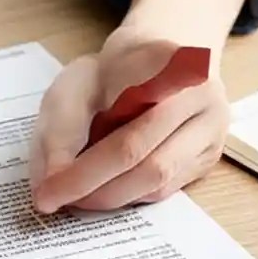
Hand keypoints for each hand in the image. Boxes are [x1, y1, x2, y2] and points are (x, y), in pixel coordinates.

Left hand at [29, 0, 252, 213]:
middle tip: (54, 201)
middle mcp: (203, 101)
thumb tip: (52, 180)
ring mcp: (212, 131)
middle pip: (147, 162)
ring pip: (159, 182)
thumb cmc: (116, 69)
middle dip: (93, 189)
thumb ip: (62, 128)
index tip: (45, 191)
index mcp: (173, 70)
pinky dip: (130, 195)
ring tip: (76, 196)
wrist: (160, 57)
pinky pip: (166, 189)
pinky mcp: (208, 157)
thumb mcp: (76, 82)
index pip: (126, 131)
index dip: (84, 169)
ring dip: (111, 197)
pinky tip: (105, 189)